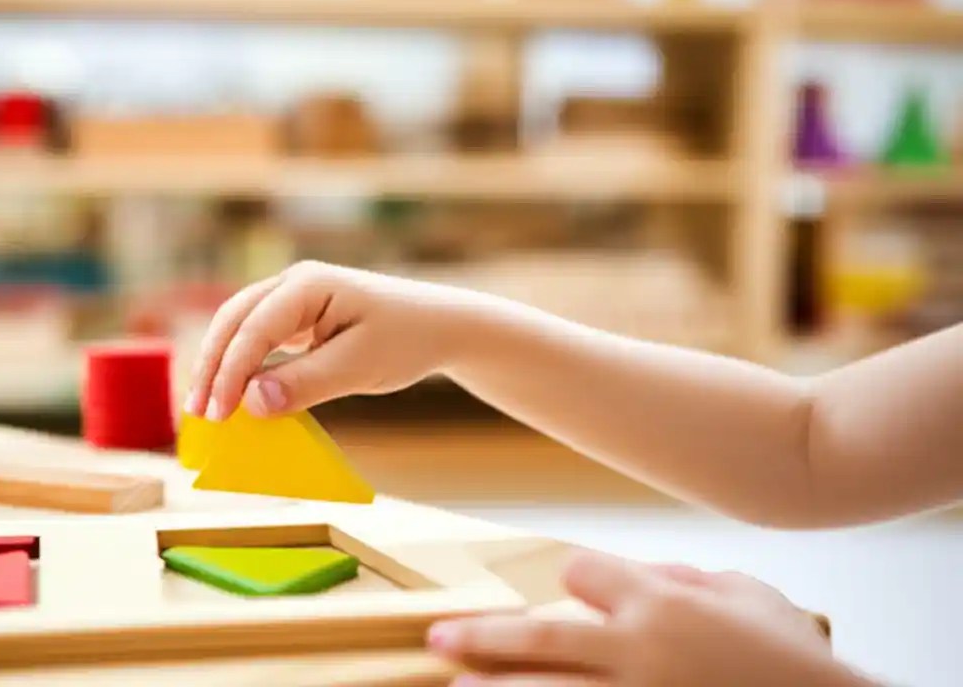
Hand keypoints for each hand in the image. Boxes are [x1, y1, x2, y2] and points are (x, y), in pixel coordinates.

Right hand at [186, 261, 479, 420]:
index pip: (254, 328)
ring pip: (238, 328)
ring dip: (220, 366)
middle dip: (211, 366)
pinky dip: (241, 367)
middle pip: (233, 320)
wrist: (441, 326)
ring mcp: (292, 299)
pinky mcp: (297, 319)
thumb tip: (251, 403)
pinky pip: (257, 340)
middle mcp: (292, 284)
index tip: (219, 415)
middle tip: (197, 415)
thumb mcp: (359, 367)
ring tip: (205, 410)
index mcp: (308, 284)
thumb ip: (306, 384)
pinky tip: (234, 397)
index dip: (231, 372)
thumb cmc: (406, 340)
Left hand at [427, 550, 866, 686]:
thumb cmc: (794, 657)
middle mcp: (636, 650)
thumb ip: (691, 578)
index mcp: (659, 602)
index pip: (583, 574)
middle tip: (437, 637)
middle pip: (539, 635)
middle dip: (484, 636)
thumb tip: (654, 575)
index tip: (574, 588)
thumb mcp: (748, 596)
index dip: (578, 580)